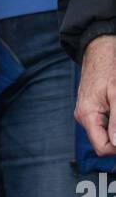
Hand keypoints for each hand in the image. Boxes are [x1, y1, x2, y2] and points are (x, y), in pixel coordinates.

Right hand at [75, 34, 115, 157]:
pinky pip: (103, 123)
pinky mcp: (91, 108)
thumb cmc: (108, 67)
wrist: (99, 49)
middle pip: (103, 143)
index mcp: (87, 115)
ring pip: (104, 134)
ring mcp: (87, 112)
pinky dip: (114, 122)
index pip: (102, 147)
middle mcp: (83, 116)